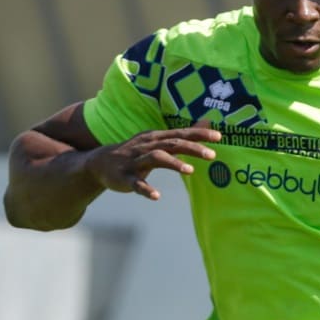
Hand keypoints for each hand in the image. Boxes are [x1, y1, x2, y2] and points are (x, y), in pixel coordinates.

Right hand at [86, 127, 221, 201]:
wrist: (100, 163)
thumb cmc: (136, 152)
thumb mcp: (158, 141)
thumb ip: (181, 135)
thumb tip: (206, 123)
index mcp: (156, 138)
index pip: (181, 133)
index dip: (200, 134)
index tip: (219, 136)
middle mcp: (147, 146)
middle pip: (172, 144)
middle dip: (192, 148)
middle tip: (213, 155)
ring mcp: (135, 161)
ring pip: (156, 159)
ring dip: (173, 164)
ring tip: (190, 171)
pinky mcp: (125, 177)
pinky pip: (137, 184)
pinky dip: (146, 189)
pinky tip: (157, 196)